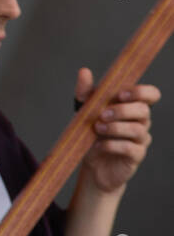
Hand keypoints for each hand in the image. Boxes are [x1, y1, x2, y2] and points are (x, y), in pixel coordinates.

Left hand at [74, 68, 160, 196]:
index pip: (151, 94)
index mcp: (132, 107)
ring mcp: (140, 140)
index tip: (120, 95)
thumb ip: (86, 92)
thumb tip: (84, 71)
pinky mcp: (136, 156)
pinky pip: (131, 149)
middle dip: (121, 110)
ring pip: (138, 129)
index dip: (140, 92)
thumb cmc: (92, 133)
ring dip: (115, 128)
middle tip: (101, 115)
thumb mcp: (85, 110)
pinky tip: (99, 145)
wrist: (92, 164)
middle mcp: (141, 122)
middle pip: (143, 110)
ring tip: (97, 129)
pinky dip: (113, 145)